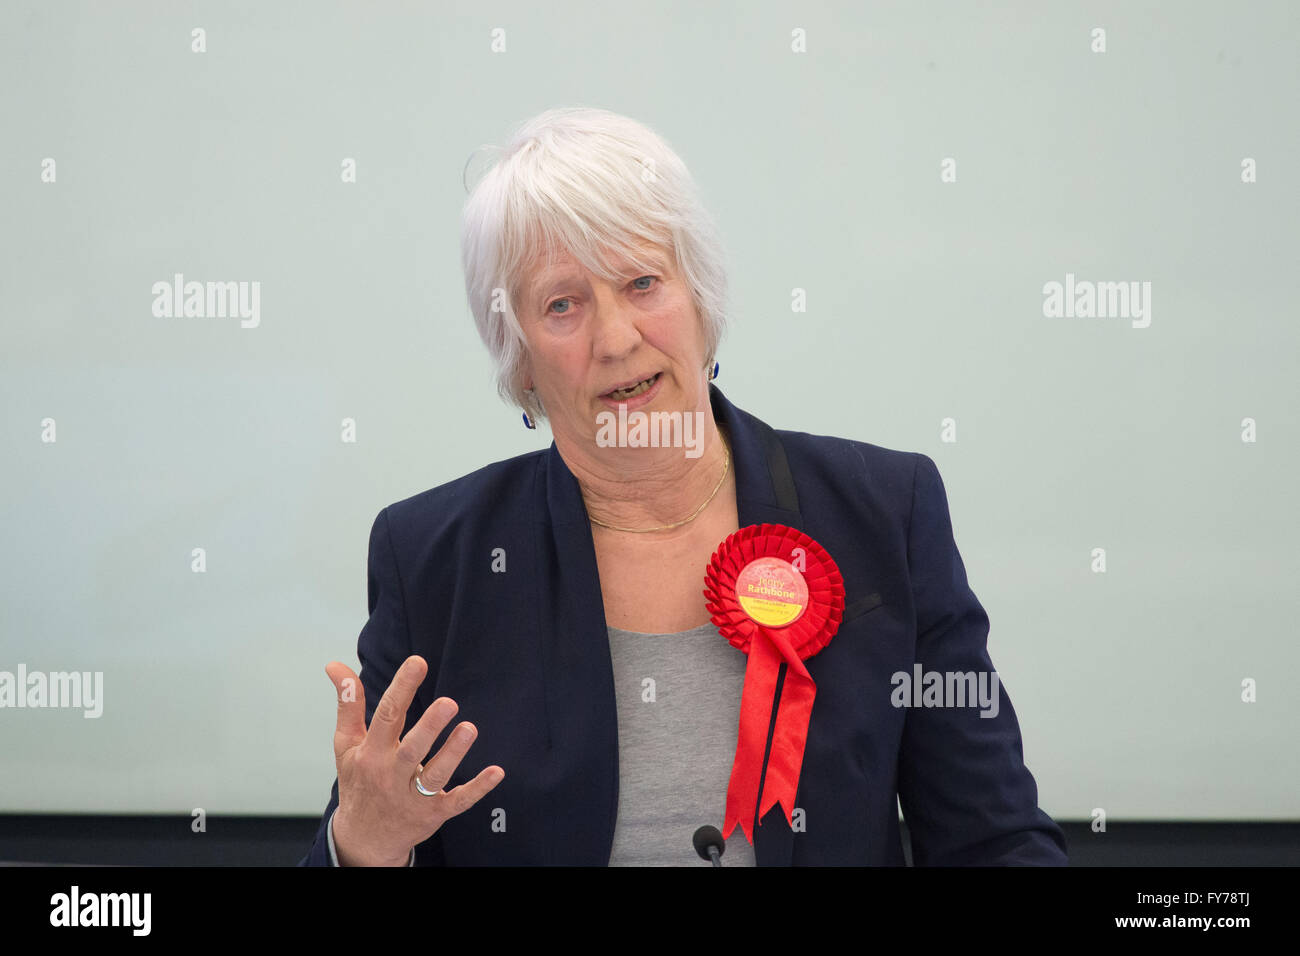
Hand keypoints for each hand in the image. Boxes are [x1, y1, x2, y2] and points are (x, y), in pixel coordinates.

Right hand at [325, 656, 504, 865]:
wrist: (363, 839)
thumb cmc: (359, 782)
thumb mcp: (346, 745)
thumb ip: (348, 704)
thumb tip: (335, 665)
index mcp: (371, 754)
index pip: (387, 717)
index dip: (402, 689)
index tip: (418, 663)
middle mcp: (392, 775)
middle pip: (412, 749)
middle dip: (429, 727)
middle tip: (448, 703)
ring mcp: (414, 797)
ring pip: (435, 775)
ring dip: (453, 753)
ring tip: (469, 729)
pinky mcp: (434, 813)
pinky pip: (458, 801)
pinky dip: (477, 789)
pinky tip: (496, 772)